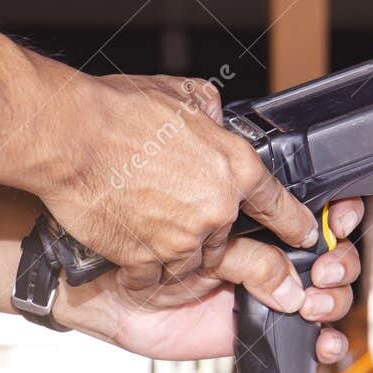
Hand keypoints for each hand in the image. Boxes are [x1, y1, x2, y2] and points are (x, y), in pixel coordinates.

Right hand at [29, 67, 318, 315]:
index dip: (295, 225)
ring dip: (176, 250)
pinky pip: (154, 277)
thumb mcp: (185, 95)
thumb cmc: (118, 112)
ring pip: (192, 261)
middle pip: (227, 238)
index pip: (281, 208)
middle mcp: (216, 210)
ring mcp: (181, 240)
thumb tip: (219, 123)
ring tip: (149, 223)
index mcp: (235, 168)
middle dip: (207, 229)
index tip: (303, 236)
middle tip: (177, 210)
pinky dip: (144, 268)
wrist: (69, 136)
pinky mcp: (146, 261)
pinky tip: (130, 244)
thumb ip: (213, 115)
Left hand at [56, 199, 364, 360]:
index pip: (316, 214)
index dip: (338, 217)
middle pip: (333, 257)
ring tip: (315, 302)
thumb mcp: (203, 233)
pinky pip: (306, 341)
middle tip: (323, 268)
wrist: (109, 286)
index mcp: (258, 214)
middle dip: (341, 262)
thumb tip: (291, 262)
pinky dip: (326, 343)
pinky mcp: (261, 331)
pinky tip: (324, 343)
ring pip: (329, 296)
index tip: (337, 220)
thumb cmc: (144, 236)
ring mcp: (268, 293)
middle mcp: (270, 254)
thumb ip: (247, 242)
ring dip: (336, 299)